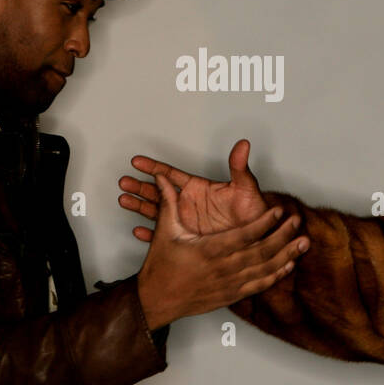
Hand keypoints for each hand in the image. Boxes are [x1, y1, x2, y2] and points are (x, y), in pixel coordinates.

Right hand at [119, 138, 268, 241]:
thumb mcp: (246, 189)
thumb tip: (243, 145)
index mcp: (199, 189)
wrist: (259, 238)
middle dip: (140, 186)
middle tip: (124, 182)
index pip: (171, 175)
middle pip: (158, 191)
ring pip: (157, 211)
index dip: (154, 167)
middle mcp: (190, 204)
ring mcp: (187, 221)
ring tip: (124, 200)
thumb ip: (239, 168)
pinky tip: (139, 231)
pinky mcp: (189, 239)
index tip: (137, 161)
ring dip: (140, 206)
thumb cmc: (254, 212)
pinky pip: (166, 235)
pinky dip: (152, 234)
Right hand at [135, 171, 307, 329]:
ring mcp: (228, 284)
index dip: (264, 223)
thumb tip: (162, 178)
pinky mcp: (230, 296)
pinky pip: (259, 286)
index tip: (278, 211)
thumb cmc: (161, 266)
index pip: (244, 236)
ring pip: (264, 270)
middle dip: (283, 236)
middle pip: (261, 253)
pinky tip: (289, 265)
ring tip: (304, 242)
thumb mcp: (165, 232)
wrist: (156, 301)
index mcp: (208, 251)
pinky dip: (276, 275)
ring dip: (287, 255)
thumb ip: (168, 202)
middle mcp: (222, 269)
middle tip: (297, 222)